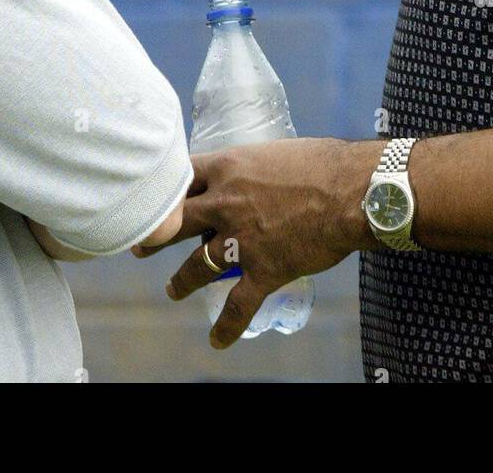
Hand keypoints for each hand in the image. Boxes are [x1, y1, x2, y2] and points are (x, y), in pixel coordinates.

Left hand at [131, 137, 378, 347]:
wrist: (351, 190)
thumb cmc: (322, 162)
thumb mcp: (275, 152)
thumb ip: (255, 165)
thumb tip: (256, 171)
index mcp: (227, 167)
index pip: (181, 175)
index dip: (166, 186)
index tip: (155, 195)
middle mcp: (224, 204)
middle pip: (175, 221)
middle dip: (155, 234)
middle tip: (141, 244)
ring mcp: (240, 240)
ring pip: (197, 266)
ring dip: (181, 281)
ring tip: (172, 289)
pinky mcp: (262, 270)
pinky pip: (238, 306)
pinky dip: (226, 327)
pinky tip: (217, 339)